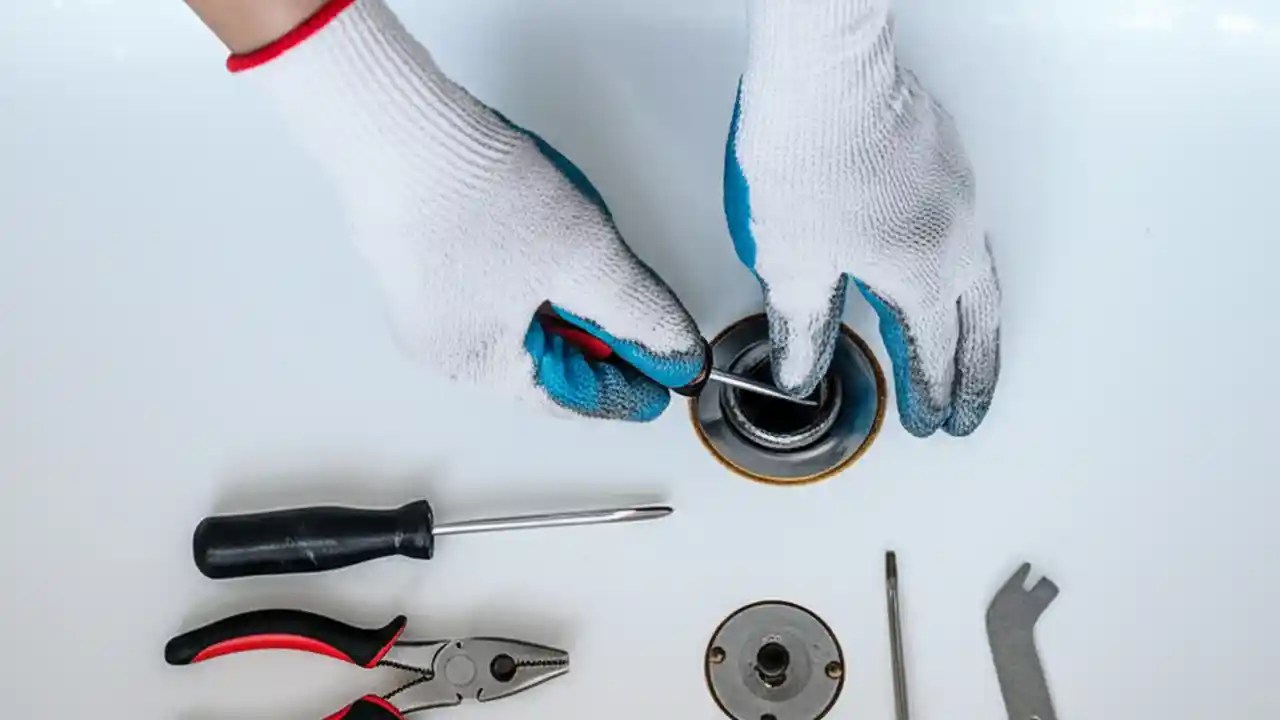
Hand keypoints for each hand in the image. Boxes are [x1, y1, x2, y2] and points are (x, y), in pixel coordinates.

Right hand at [232, 0, 704, 419]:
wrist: (399, 129)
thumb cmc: (474, 194)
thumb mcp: (587, 260)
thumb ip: (641, 315)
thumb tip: (676, 353)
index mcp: (483, 366)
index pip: (575, 398)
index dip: (631, 388)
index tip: (667, 378)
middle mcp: (446, 351)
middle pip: (545, 368)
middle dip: (598, 348)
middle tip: (643, 329)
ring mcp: (427, 311)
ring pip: (519, 331)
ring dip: (567, 315)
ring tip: (599, 281)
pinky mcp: (420, 269)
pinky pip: (493, 298)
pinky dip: (535, 289)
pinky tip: (552, 255)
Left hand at [726, 0, 999, 436]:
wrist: (826, 69)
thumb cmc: (808, 151)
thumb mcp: (791, 260)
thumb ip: (801, 323)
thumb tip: (800, 368)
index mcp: (921, 274)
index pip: (935, 355)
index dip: (930, 396)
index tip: (929, 421)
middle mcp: (955, 238)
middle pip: (980, 326)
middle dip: (974, 377)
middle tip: (968, 412)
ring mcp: (959, 196)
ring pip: (985, 279)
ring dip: (981, 327)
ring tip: (970, 351)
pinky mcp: (947, 161)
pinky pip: (972, 234)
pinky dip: (968, 274)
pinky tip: (949, 268)